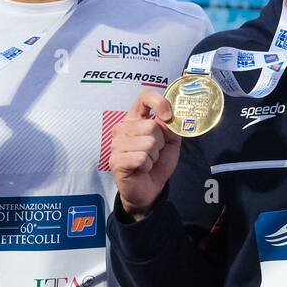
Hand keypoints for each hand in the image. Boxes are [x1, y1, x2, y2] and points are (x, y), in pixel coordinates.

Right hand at [110, 88, 181, 215]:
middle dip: (160, 143)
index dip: (159, 102)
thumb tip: (170, 115)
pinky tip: (141, 169)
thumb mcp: (170, 141)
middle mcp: (123, 128)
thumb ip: (171, 126)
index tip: (168, 117)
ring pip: (148, 143)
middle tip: (154, 153)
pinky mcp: (116, 160)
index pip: (144, 97)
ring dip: (154, 156)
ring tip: (147, 161)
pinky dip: (147, 165)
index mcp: (135, 118)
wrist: (149, 189)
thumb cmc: (157, 163)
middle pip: (151, 126)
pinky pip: (142, 158)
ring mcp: (117, 144)